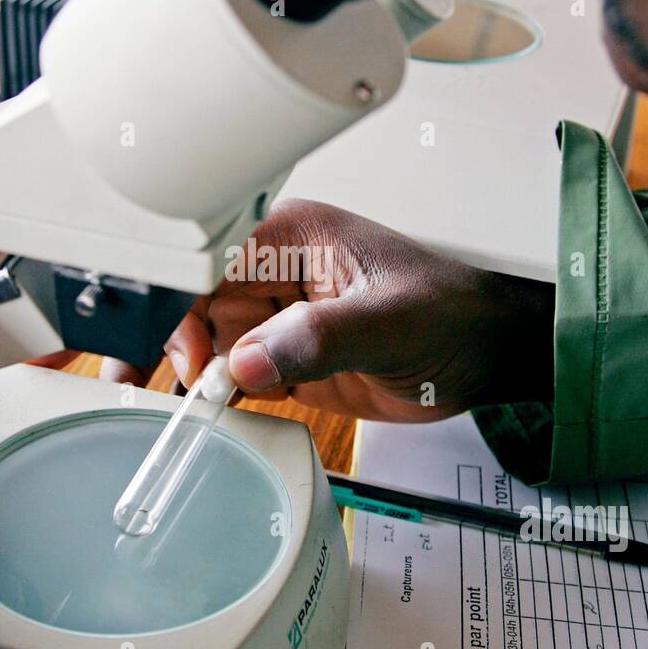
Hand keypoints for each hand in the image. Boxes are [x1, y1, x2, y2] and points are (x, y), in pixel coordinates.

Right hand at [164, 200, 553, 420]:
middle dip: (174, 344)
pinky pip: (234, 374)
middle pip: (193, 305)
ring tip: (181, 402)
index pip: (208, 262)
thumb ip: (319, 338)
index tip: (177, 351)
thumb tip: (248, 361)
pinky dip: (217, 394)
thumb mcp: (389, 322)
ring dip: (190, 373)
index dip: (179, 303)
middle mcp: (275, 273)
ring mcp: (278, 317)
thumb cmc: (454, 314)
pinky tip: (209, 410)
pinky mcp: (287, 357)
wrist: (489, 356)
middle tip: (158, 383)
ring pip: (206, 343)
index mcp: (291, 238)